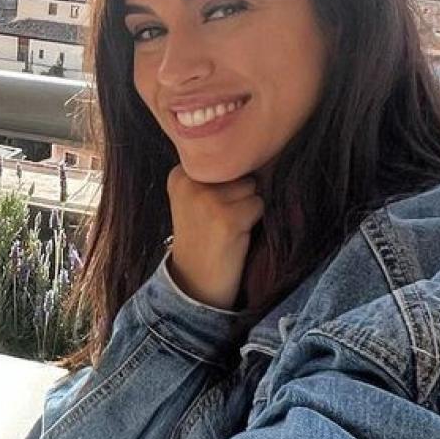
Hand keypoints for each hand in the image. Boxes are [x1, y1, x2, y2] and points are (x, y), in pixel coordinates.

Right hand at [164, 167, 262, 310]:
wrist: (194, 283)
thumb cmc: (202, 238)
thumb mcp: (194, 199)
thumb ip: (214, 175)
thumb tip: (260, 154)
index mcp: (179, 174)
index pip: (224, 160)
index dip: (227, 182)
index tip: (211, 207)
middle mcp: (191, 182)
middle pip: (239, 172)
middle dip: (238, 194)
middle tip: (220, 220)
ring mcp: (208, 200)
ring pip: (251, 188)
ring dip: (247, 208)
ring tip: (228, 227)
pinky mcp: (228, 219)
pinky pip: (259, 205)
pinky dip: (253, 222)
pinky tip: (234, 236)